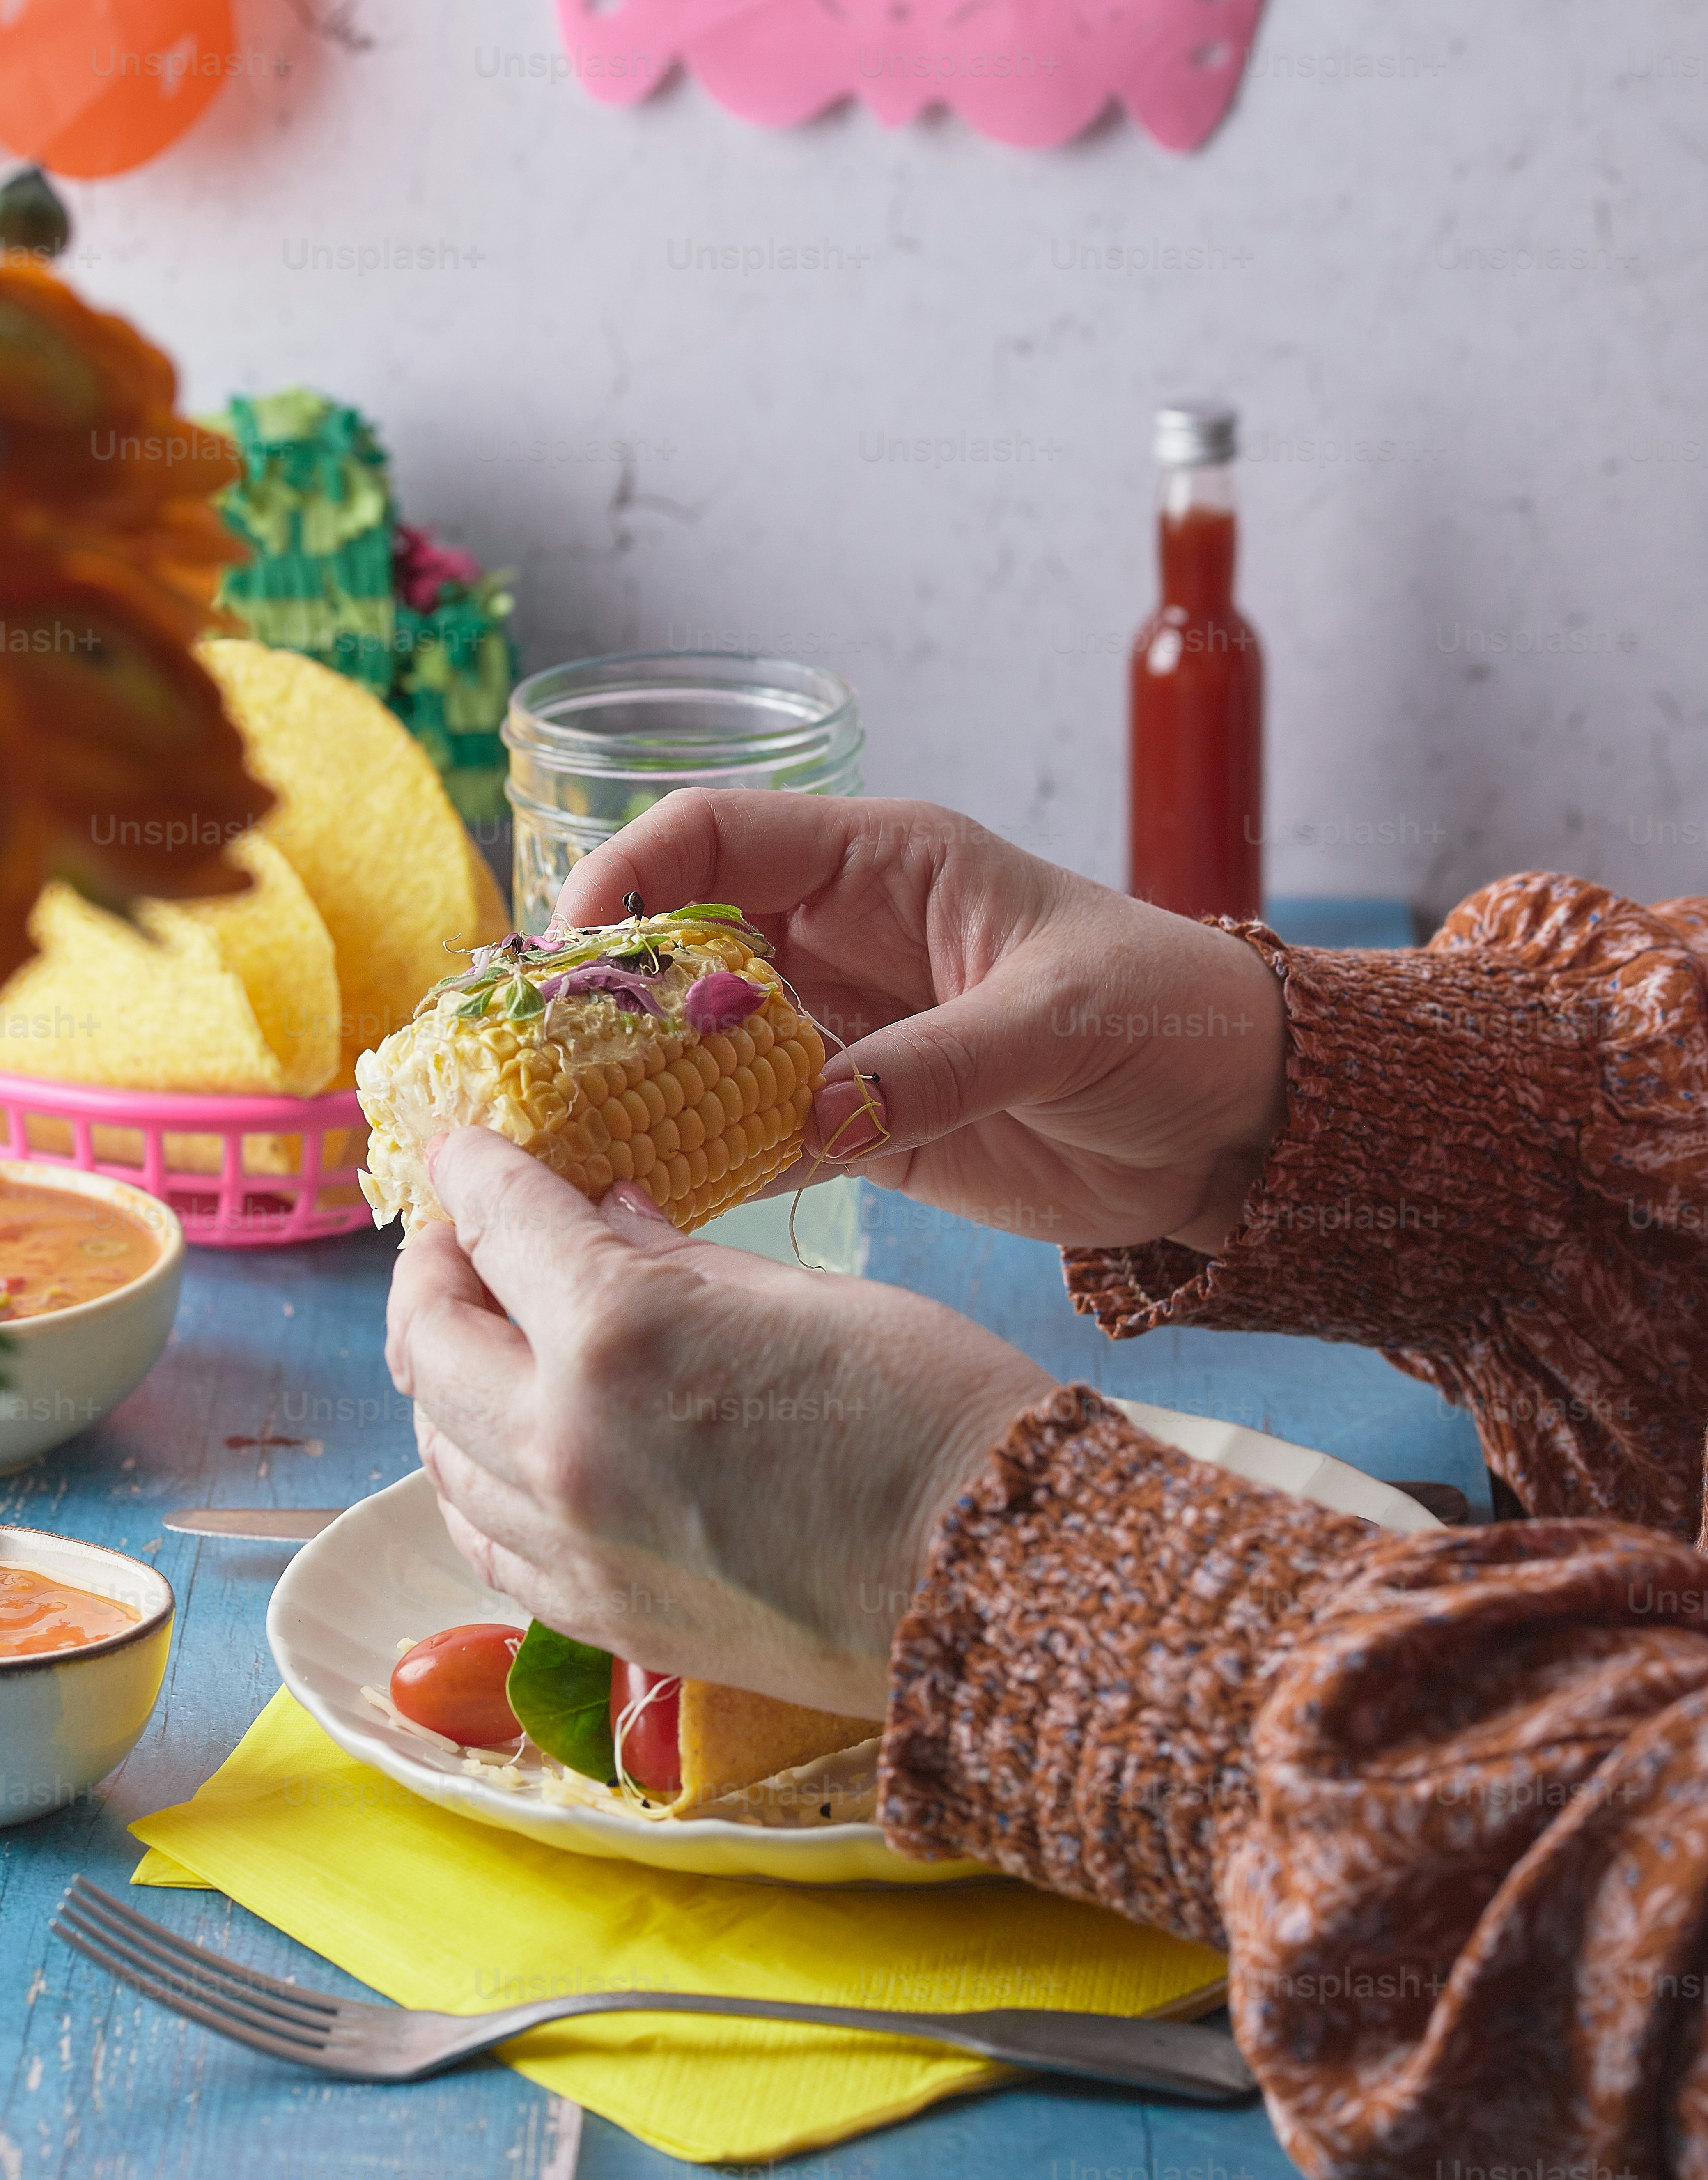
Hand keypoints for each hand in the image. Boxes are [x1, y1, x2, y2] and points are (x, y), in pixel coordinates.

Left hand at [385, 1126, 1054, 1715]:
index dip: (474, 1167)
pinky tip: (507, 1447)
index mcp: (619, 1332)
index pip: (497, 1221)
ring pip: (439, 1446)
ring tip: (487, 1340)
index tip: (465, 1149)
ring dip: (448, 1378)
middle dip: (436, 1271)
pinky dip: (475, 1479)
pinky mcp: (601, 1618)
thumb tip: (604, 1218)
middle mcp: (565, 1443)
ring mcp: (573, 1546)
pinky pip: (483, 1540)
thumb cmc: (932, 1413)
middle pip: (428, 1338)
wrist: (997, 1578)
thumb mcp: (802, 1294)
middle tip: (468, 1243)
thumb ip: (673, 1259)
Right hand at [552, 791, 1286, 1251]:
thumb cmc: (1169, 1020)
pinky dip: (703, 1159)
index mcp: (882, 865)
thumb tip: (811, 1111)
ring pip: (699, 1045)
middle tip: (543, 1066)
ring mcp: (841, 1034)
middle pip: (680, 944)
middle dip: (607, 994)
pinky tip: (654, 1193)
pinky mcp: (858, 1123)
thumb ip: (935, 1063)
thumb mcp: (1060, 1022)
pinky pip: (751, 1131)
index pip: (714, 836)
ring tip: (570, 1139)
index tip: (574, 948)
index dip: (628, 877)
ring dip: (639, 1085)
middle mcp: (840, 941)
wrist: (1239, 1123)